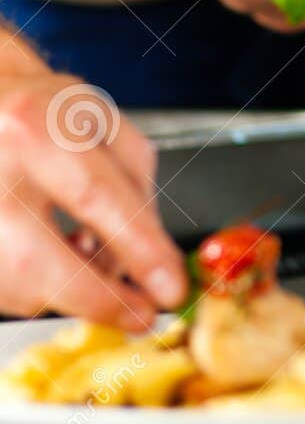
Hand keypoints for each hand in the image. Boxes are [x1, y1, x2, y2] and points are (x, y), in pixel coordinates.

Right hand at [0, 66, 186, 326]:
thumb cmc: (41, 111)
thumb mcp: (99, 117)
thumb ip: (135, 176)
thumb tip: (154, 250)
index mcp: (33, 126)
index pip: (94, 197)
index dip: (138, 250)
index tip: (169, 287)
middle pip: (40, 264)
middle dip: (100, 300)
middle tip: (141, 312)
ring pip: (17, 288)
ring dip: (65, 295)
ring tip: (89, 263)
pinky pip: (2, 289)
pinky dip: (36, 290)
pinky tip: (52, 260)